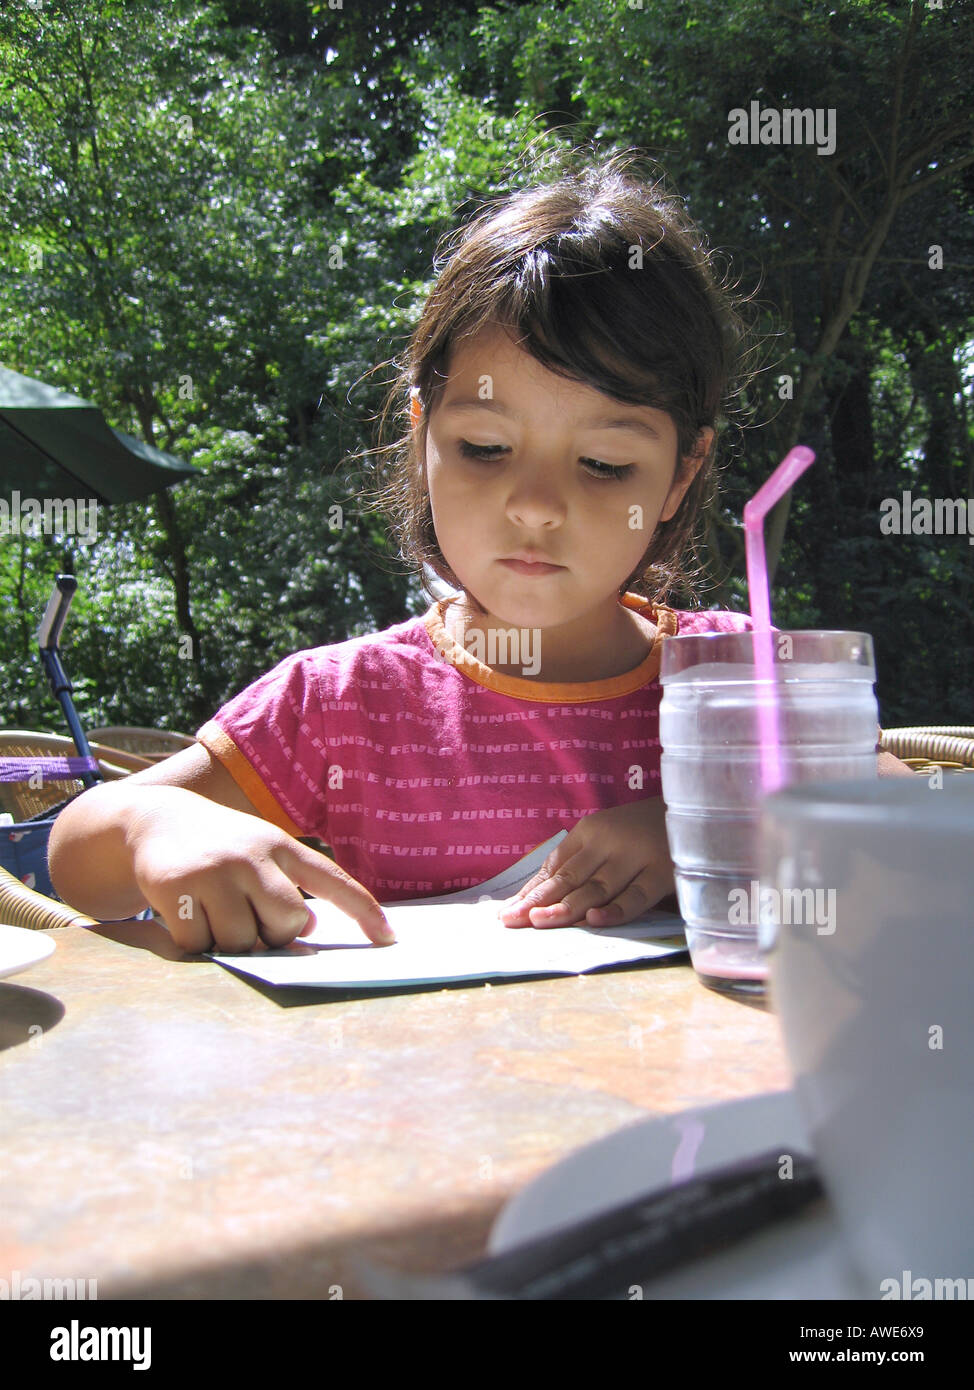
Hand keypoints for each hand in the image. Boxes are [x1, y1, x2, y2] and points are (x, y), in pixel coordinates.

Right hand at [128, 795, 393, 951]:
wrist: (151, 821)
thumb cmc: (219, 849)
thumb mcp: (258, 854)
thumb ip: (287, 888)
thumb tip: (305, 930)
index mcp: (280, 845)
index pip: (332, 879)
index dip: (364, 911)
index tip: (390, 940)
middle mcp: (251, 854)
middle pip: (287, 923)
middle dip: (272, 935)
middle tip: (249, 918)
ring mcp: (213, 869)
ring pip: (242, 941)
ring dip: (229, 942)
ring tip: (213, 913)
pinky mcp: (175, 886)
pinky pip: (199, 946)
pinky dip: (194, 943)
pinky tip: (185, 915)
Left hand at [498, 799, 674, 928]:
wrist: (693, 809)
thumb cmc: (641, 830)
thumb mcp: (606, 837)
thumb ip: (578, 862)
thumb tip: (536, 897)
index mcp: (590, 831)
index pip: (555, 866)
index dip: (531, 892)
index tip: (507, 913)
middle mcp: (610, 841)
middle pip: (570, 877)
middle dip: (539, 902)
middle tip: (513, 921)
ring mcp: (637, 857)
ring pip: (597, 888)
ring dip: (567, 907)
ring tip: (540, 922)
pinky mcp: (662, 874)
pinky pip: (635, 897)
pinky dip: (615, 910)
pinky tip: (594, 920)